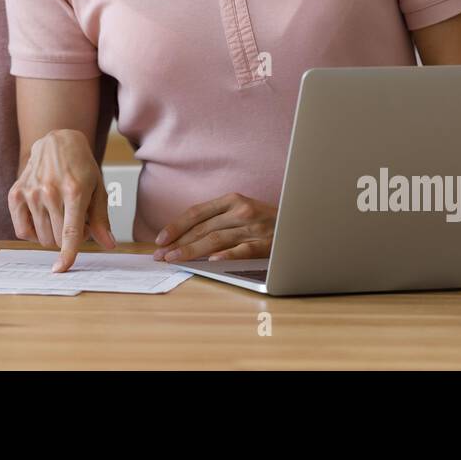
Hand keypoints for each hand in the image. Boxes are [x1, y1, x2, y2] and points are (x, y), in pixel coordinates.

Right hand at [8, 129, 115, 271]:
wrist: (57, 141)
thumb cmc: (81, 166)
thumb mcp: (98, 188)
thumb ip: (101, 219)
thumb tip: (108, 244)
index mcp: (75, 191)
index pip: (70, 232)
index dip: (67, 254)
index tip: (61, 269)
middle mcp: (50, 192)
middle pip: (57, 239)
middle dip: (69, 239)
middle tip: (74, 222)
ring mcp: (30, 193)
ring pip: (41, 237)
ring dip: (53, 234)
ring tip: (60, 216)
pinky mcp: (16, 194)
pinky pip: (22, 230)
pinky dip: (34, 232)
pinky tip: (43, 220)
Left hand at [152, 193, 275, 261]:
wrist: (300, 223)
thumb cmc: (265, 219)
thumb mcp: (241, 210)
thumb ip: (218, 218)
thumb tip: (185, 235)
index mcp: (232, 200)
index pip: (196, 212)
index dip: (176, 226)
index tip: (160, 239)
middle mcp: (241, 211)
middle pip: (202, 228)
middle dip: (178, 242)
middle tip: (161, 254)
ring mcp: (253, 228)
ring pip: (216, 240)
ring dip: (192, 250)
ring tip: (174, 259)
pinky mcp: (266, 244)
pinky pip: (243, 250)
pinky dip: (227, 255)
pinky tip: (211, 262)